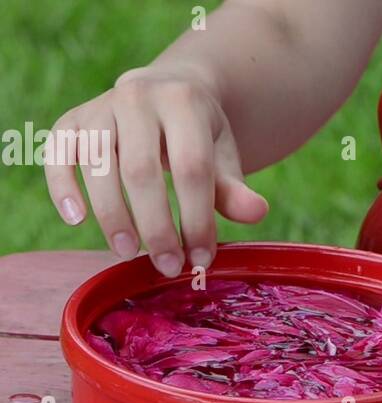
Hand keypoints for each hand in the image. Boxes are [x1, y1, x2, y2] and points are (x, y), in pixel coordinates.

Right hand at [44, 67, 268, 276]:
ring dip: (112, 215)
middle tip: (168, 266)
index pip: (191, 168)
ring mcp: (100, 106)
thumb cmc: (200, 136)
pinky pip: (58, 154)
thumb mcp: (223, 155)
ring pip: (98, 165)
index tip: (201, 258)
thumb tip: (257, 213)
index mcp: (184, 102)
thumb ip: (234, 187)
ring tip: (129, 253)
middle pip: (142, 171)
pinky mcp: (71, 120)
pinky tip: (76, 220)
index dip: (196, 218)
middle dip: (156, 226)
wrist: (167, 91)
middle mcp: (138, 97)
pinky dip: (62, 187)